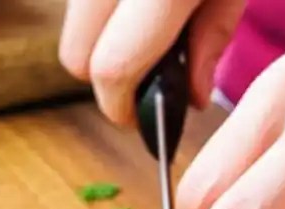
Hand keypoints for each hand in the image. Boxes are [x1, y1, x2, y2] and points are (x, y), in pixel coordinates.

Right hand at [58, 0, 246, 125]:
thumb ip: (212, 38)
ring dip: (99, 42)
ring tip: (147, 33)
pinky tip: (137, 6)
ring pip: (72, 26)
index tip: (139, 121)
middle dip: (106, 80)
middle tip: (145, 81)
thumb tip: (193, 99)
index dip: (122, 107)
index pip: (113, 68)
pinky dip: (100, 12)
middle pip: (77, 56)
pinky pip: (77, 1)